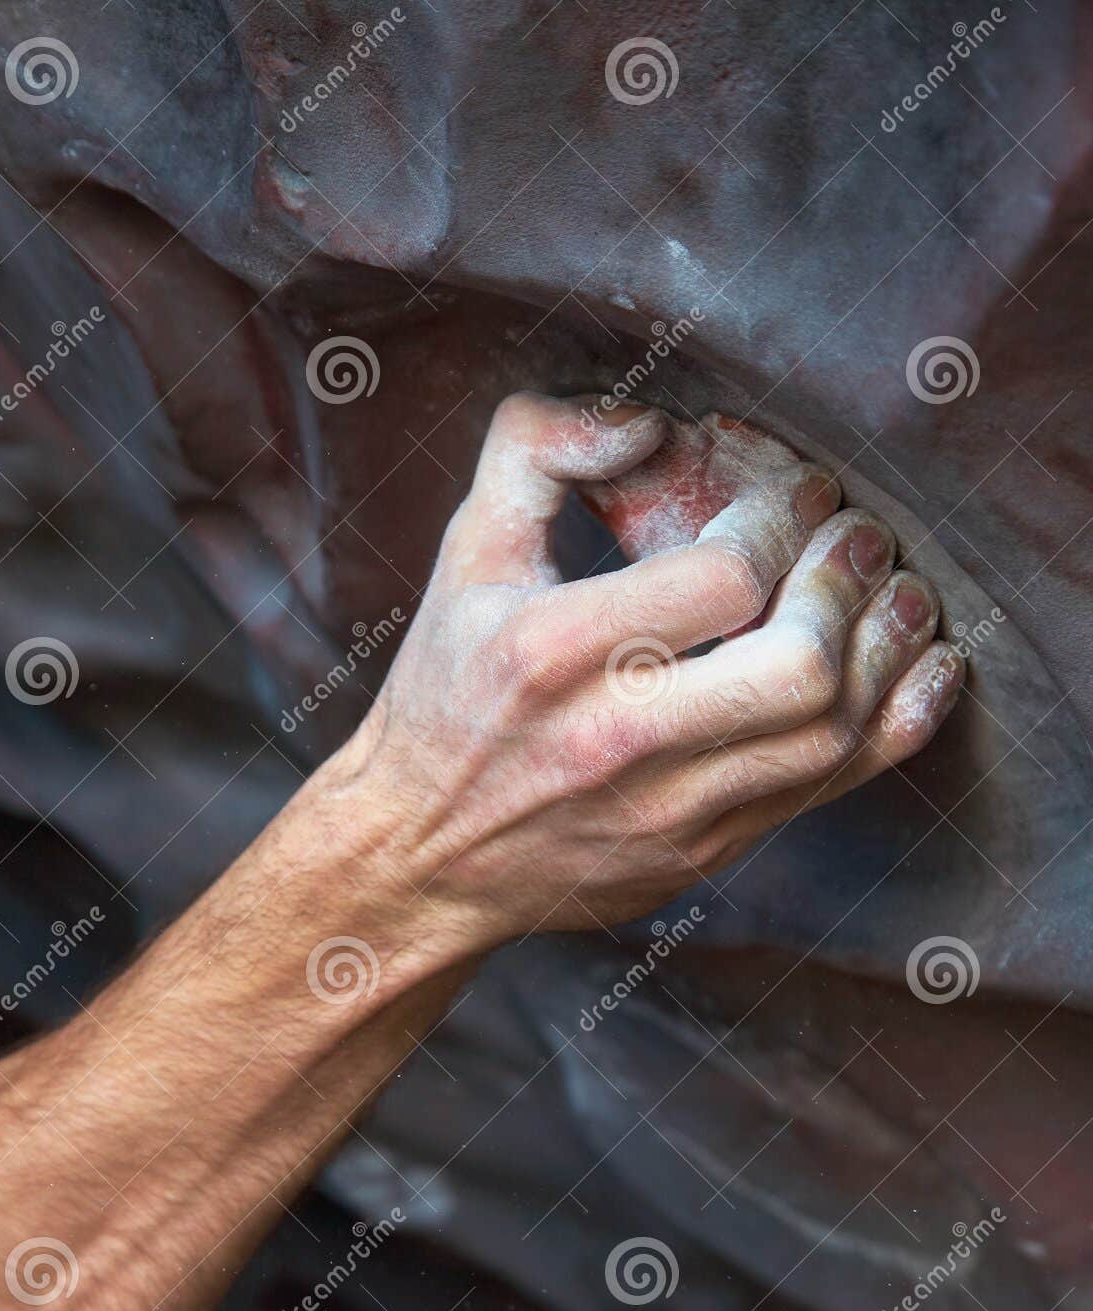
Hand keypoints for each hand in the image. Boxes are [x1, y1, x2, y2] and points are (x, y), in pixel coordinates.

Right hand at [323, 392, 964, 943]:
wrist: (420, 856)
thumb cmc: (445, 693)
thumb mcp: (465, 552)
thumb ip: (538, 449)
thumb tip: (649, 421)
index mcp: (551, 652)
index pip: (722, 578)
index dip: (783, 517)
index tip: (794, 491)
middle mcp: (617, 740)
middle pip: (798, 668)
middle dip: (852, 585)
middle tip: (861, 538)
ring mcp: (668, 810)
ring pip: (833, 734)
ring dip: (893, 649)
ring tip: (901, 590)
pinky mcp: (703, 851)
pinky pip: (832, 789)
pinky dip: (899, 722)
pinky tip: (923, 669)